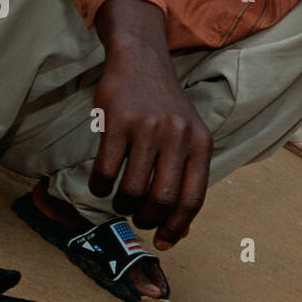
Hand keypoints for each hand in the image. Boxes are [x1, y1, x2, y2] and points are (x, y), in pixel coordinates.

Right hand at [91, 0, 211, 249]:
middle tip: (138, 217)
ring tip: (121, 200)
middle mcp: (177, 136)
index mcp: (200, 143)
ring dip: (123, 205)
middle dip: (147, 218)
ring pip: (132, 189)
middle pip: (162, 199)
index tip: (164, 241)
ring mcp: (147, 128)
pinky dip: (101, 187)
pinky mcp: (117, 121)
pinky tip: (102, 184)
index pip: (193, 198)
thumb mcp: (189, 137)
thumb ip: (187, 179)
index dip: (178, 227)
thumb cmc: (166, 108)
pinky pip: (106, 171)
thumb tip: (181, 232)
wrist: (142, 60)